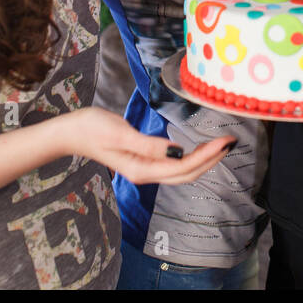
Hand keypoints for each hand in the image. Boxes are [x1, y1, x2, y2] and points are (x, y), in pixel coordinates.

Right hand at [65, 107, 233, 185]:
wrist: (71, 132)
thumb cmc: (92, 129)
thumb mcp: (120, 133)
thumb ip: (149, 145)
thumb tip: (178, 152)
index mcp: (141, 169)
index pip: (183, 166)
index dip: (207, 155)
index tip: (225, 141)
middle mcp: (146, 174)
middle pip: (187, 173)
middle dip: (211, 159)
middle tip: (231, 141)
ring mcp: (144, 169)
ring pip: (182, 171)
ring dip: (204, 159)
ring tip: (221, 145)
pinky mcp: (143, 161)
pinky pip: (174, 165)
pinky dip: (192, 158)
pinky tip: (200, 149)